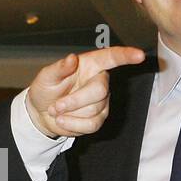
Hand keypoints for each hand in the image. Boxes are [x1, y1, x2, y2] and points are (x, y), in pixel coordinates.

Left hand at [26, 46, 144, 137]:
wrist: (42, 113)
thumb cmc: (46, 90)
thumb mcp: (45, 77)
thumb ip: (58, 68)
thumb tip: (72, 59)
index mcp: (90, 64)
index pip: (111, 57)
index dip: (126, 56)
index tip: (139, 55)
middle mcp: (99, 80)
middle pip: (99, 91)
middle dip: (75, 101)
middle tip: (55, 106)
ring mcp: (102, 101)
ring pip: (94, 110)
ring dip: (70, 114)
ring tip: (57, 111)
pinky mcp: (100, 117)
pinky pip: (92, 125)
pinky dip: (73, 125)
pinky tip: (63, 120)